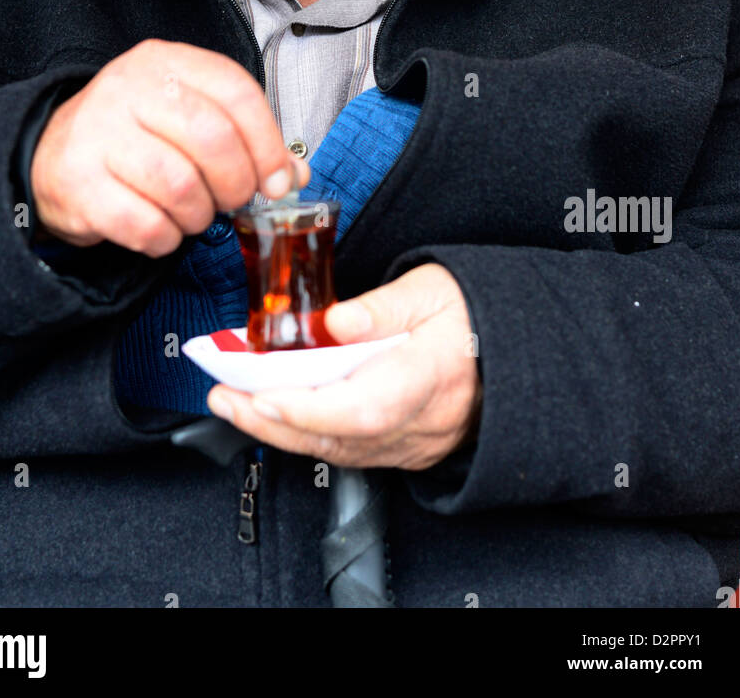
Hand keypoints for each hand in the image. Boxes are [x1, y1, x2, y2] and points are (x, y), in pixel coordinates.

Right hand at [30, 39, 309, 255]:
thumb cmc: (134, 136)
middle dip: (237, 183)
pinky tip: (161, 230)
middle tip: (233, 200)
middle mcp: (127, 88)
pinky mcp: (77, 182)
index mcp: (164, 62)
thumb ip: (244, 140)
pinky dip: (165, 238)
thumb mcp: (187, 117)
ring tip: (193, 214)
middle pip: (212, 138)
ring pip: (180, 185)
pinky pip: (144, 223)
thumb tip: (293, 175)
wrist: (51, 156)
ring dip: (199, 215)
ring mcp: (97, 133)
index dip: (268, 143)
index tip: (278, 180)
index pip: (236, 92)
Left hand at [207, 264, 481, 469]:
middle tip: (224, 397)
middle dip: (273, 421)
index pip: (366, 406)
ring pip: (339, 450)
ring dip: (281, 430)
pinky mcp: (406, 449)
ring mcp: (416, 443)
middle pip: (340, 436)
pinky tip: (277, 417)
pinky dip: (308, 435)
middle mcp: (424, 421)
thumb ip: (383, 306)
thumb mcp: (433, 288)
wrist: (515, 353)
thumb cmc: (475, 315)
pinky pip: (350, 452)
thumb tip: (335, 320)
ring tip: (234, 403)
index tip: (262, 394)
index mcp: (434, 374)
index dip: (309, 408)